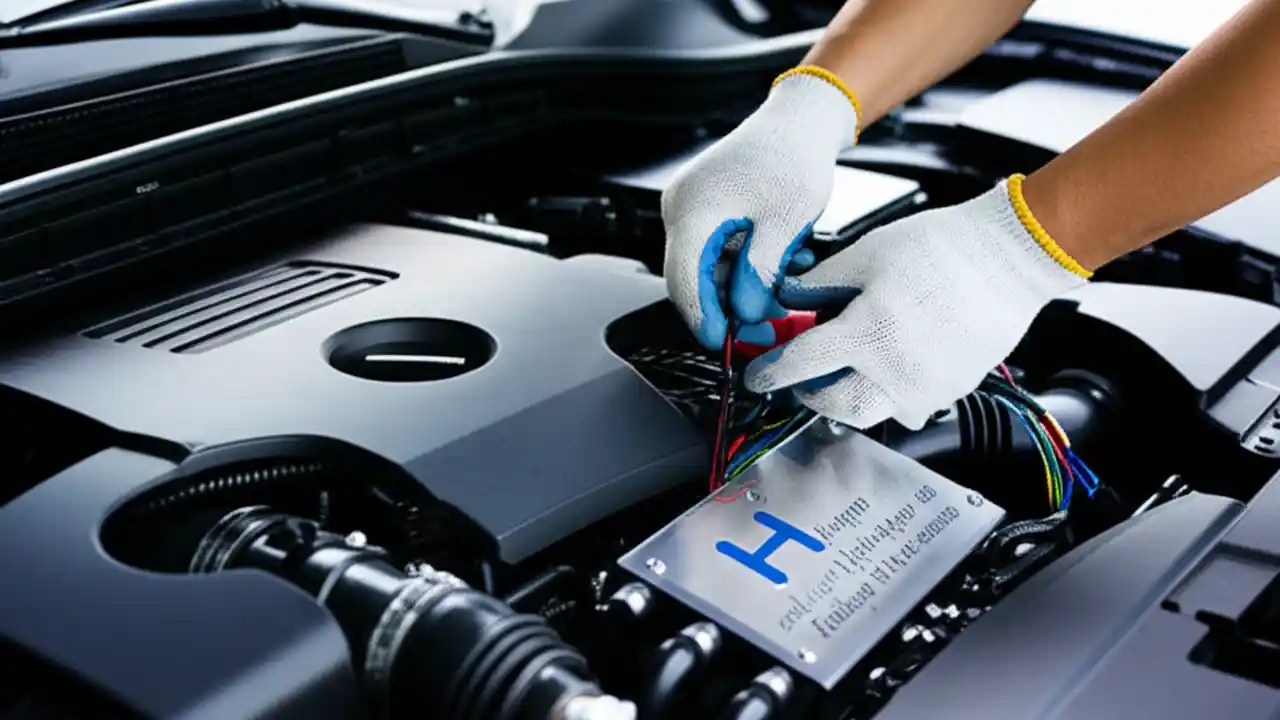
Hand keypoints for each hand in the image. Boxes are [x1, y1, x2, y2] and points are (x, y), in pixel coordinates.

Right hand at [661, 70, 859, 349]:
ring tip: (781, 297)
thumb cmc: (794, 158)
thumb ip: (760, 272)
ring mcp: (688, 206)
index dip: (703, 318)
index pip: (684, 280)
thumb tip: (744, 314)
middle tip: (763, 329)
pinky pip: (714, 249)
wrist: (799, 119)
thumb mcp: (786, 223)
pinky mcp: (702, 207)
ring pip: (705, 266)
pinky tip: (775, 269)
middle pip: (690, 277)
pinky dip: (741, 266)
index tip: (724, 344)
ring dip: (740, 288)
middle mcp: (680, 208)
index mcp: (693, 210)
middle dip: (726, 308)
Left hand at [744, 177, 1090, 429]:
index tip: (756, 377)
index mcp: (867, 334)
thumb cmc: (943, 248)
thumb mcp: (867, 254)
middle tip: (801, 380)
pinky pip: (910, 407)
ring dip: (849, 399)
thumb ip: (819, 284)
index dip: (770, 372)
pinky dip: (889, 395)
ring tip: (845, 373)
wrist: (1010, 257)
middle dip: (810, 395)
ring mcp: (927, 387)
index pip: (800, 365)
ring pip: (873, 413)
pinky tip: (889, 367)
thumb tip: (786, 298)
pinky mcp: (952, 390)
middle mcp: (895, 371)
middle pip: (835, 405)